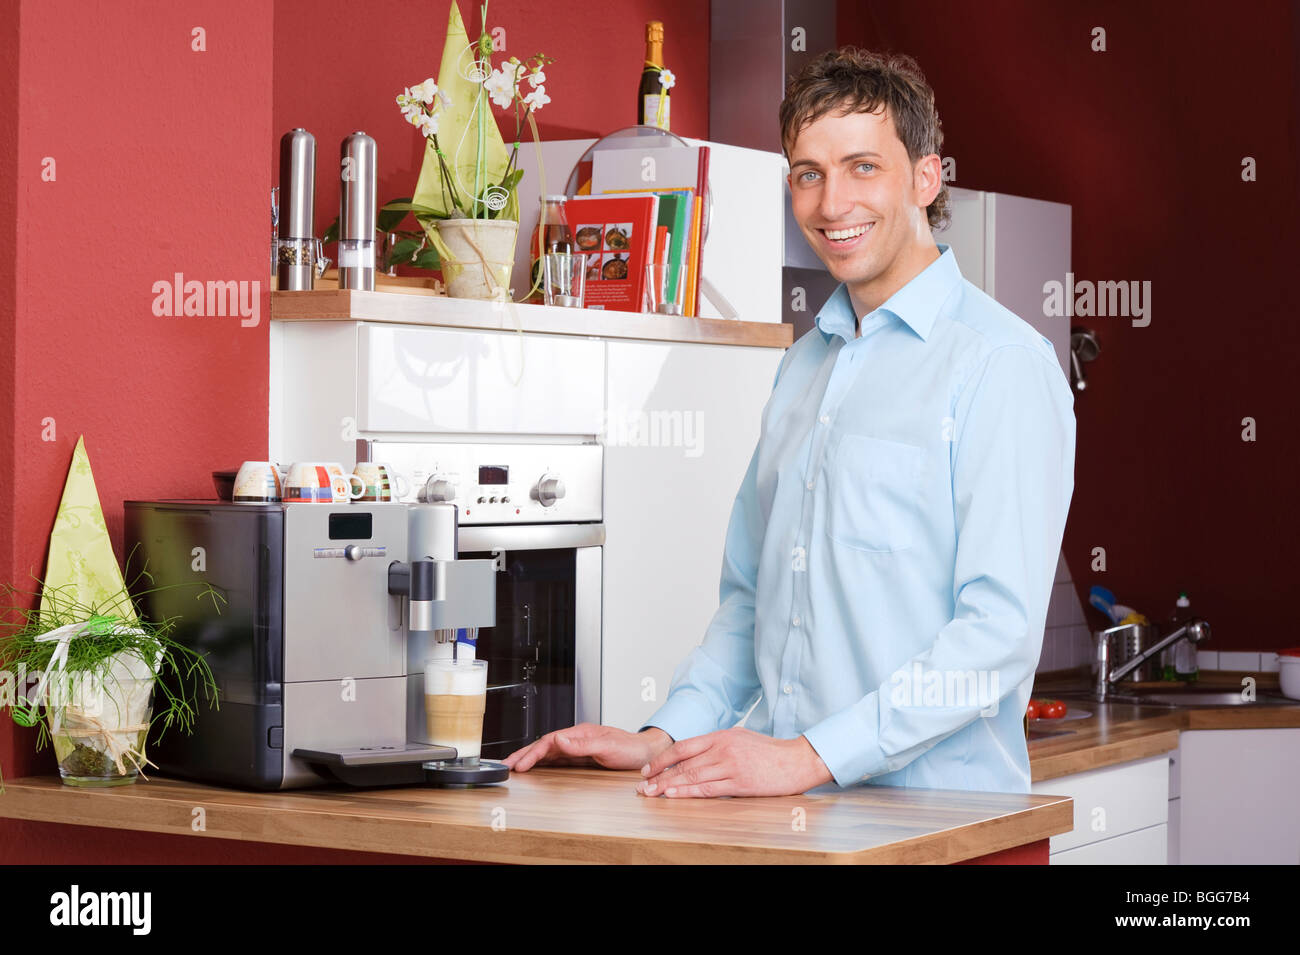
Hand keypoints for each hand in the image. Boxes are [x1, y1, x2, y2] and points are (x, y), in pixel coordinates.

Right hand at [504, 725, 673, 772]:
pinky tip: (535, 769)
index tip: (519, 765)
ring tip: (513, 766)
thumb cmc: (630, 749)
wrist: (646, 754)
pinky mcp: (582, 758)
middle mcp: (576, 739)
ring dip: (530, 759)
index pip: (549, 742)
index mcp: (579, 733)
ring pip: (548, 753)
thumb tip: (558, 741)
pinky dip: (542, 764)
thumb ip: (582, 745)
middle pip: (544, 746)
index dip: (532, 753)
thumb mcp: (607, 746)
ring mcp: (578, 748)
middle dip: (523, 755)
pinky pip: (556, 760)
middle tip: (505, 765)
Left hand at [635, 728, 833, 797]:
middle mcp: (723, 748)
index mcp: (721, 735)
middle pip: (683, 763)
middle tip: (642, 786)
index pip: (683, 747)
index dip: (662, 759)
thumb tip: (695, 754)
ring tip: (651, 794)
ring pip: (691, 776)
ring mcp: (731, 765)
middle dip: (658, 775)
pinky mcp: (740, 783)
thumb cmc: (770, 751)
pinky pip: (708, 789)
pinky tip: (674, 796)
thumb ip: (718, 744)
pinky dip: (688, 793)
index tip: (648, 769)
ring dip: (668, 786)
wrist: (796, 760)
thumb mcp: (740, 738)